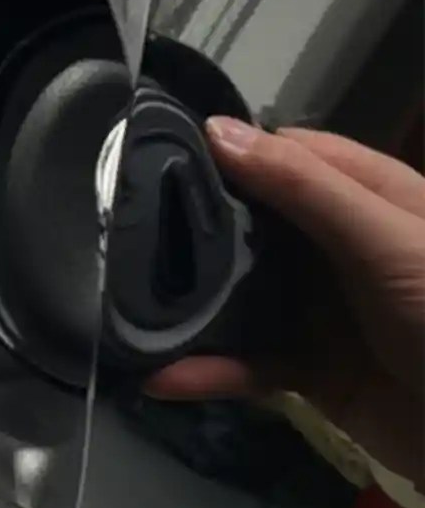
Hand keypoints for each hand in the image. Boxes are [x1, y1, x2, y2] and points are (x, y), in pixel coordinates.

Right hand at [146, 119, 424, 484]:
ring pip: (240, 297)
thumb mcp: (385, 239)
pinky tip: (162, 376)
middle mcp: (338, 247)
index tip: (158, 158)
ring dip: (190, 307)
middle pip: (253, 225)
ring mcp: (321, 311)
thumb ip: (302, 188)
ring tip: (125, 304)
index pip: (287, 155)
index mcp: (369, 198)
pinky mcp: (309, 370)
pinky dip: (206, 371)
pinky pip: (246, 365)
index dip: (230, 153)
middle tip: (122, 231)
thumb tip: (217, 130)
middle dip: (194, 230)